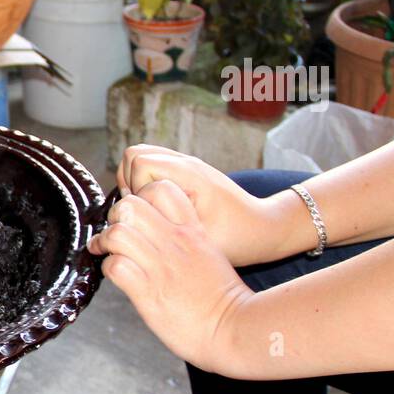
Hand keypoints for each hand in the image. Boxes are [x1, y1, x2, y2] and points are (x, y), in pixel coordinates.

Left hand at [88, 180, 253, 374]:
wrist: (236, 329)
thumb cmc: (222, 297)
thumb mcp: (210, 254)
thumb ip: (187, 239)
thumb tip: (161, 234)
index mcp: (192, 231)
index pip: (160, 189)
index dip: (140, 196)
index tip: (135, 214)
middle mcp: (175, 244)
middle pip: (130, 206)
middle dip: (114, 216)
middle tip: (114, 231)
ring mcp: (161, 267)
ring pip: (118, 233)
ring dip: (106, 241)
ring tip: (106, 251)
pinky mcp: (149, 293)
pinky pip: (116, 267)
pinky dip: (109, 268)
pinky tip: (116, 274)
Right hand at [118, 144, 302, 266]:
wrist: (265, 229)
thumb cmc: (237, 238)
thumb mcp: (198, 239)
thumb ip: (164, 227)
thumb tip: (131, 226)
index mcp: (189, 174)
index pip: (139, 163)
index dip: (134, 190)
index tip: (147, 215)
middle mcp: (186, 162)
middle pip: (134, 154)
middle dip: (128, 182)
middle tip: (142, 210)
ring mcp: (186, 164)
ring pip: (139, 157)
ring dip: (134, 182)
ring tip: (147, 209)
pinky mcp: (186, 171)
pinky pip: (152, 166)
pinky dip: (144, 183)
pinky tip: (156, 207)